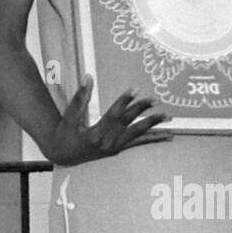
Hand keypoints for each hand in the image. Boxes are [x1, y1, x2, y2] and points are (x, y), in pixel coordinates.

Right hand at [45, 76, 172, 166]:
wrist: (62, 155)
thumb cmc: (64, 134)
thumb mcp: (69, 116)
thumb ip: (80, 97)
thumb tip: (88, 77)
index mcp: (94, 135)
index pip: (113, 115)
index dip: (124, 101)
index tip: (134, 89)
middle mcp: (107, 143)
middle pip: (128, 124)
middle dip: (142, 111)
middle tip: (155, 100)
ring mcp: (114, 148)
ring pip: (137, 136)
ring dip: (154, 127)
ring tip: (169, 119)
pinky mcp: (117, 150)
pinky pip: (138, 143)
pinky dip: (153, 138)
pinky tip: (168, 135)